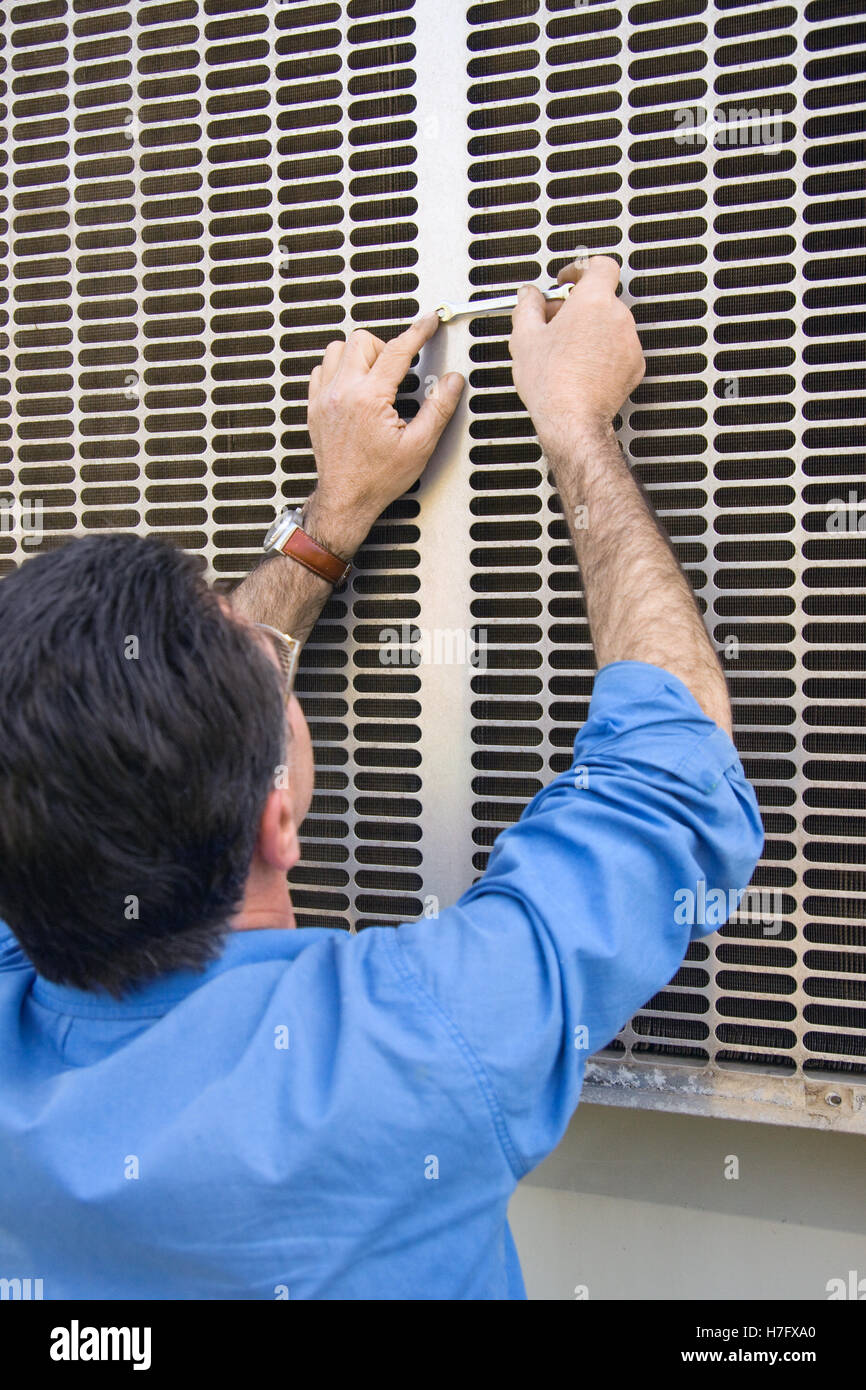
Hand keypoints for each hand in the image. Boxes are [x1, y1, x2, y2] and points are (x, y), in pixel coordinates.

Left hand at [306, 315, 463, 541]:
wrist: (346, 500)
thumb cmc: (377, 479)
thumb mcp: (419, 446)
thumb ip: (438, 408)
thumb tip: (452, 382)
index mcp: (369, 399)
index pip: (398, 350)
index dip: (418, 331)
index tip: (429, 322)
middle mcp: (342, 393)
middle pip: (362, 341)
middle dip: (384, 348)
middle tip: (397, 371)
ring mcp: (324, 399)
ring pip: (336, 350)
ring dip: (358, 355)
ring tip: (375, 377)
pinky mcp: (314, 408)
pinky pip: (321, 370)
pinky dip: (337, 370)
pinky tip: (353, 387)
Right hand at [508, 257, 644, 446]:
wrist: (573, 420)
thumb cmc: (552, 383)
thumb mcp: (525, 337)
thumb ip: (527, 306)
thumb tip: (529, 295)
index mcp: (593, 301)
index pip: (599, 265)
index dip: (581, 269)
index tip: (568, 280)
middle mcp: (617, 317)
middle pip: (601, 298)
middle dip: (578, 306)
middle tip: (556, 321)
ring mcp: (629, 342)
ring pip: (610, 325)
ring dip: (591, 330)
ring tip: (567, 349)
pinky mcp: (634, 366)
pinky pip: (619, 349)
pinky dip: (603, 352)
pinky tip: (582, 367)